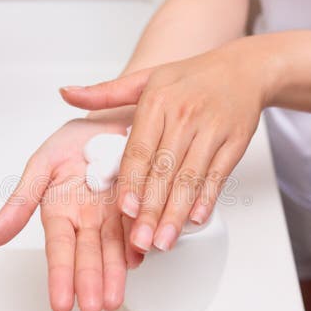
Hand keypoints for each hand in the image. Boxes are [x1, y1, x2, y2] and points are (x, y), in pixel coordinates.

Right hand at [0, 111, 143, 310]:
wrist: (115, 116)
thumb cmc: (76, 139)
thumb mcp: (43, 164)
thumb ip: (21, 201)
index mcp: (61, 210)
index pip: (59, 249)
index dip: (60, 276)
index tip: (60, 304)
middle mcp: (88, 219)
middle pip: (88, 255)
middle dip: (90, 282)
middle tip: (93, 308)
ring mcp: (116, 215)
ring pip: (114, 250)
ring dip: (114, 276)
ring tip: (113, 299)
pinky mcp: (141, 209)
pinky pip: (141, 230)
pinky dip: (140, 246)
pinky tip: (138, 262)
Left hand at [60, 42, 271, 252]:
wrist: (244, 69)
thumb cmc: (191, 77)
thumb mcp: (145, 79)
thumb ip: (105, 92)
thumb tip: (66, 93)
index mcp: (157, 101)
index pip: (140, 149)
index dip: (132, 182)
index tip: (123, 209)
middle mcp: (184, 116)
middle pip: (164, 171)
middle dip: (151, 210)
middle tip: (140, 241)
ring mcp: (212, 129)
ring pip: (190, 178)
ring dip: (176, 214)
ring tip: (163, 240)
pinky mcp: (235, 142)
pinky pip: (218, 175)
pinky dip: (207, 199)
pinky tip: (195, 219)